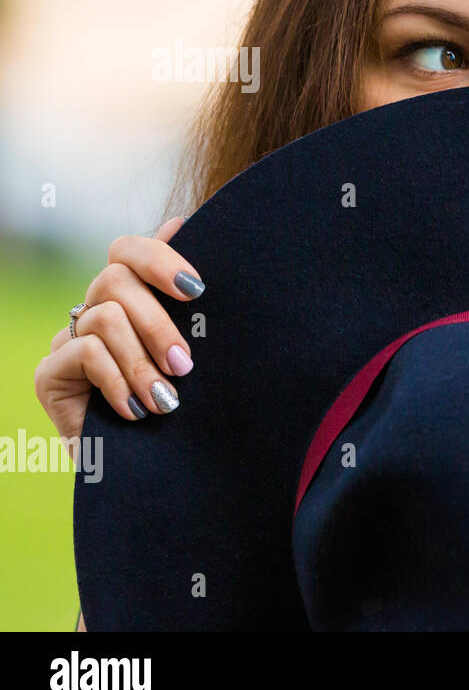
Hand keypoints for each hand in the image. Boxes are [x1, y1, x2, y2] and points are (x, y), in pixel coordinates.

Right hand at [33, 217, 202, 439]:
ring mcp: (68, 340)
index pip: (128, 250)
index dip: (159, 258)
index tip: (197, 289)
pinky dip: (118, 383)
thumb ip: (185, 295)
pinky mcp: (49, 374)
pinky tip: (136, 412)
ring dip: (142, 363)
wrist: (156, 470)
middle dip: (159, 322)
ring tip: (166, 400)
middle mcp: (95, 311)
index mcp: (132, 298)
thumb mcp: (193, 347)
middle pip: (116, 279)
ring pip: (105, 317)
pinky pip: (86, 353)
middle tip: (185, 365)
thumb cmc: (185, 403)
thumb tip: (182, 219)